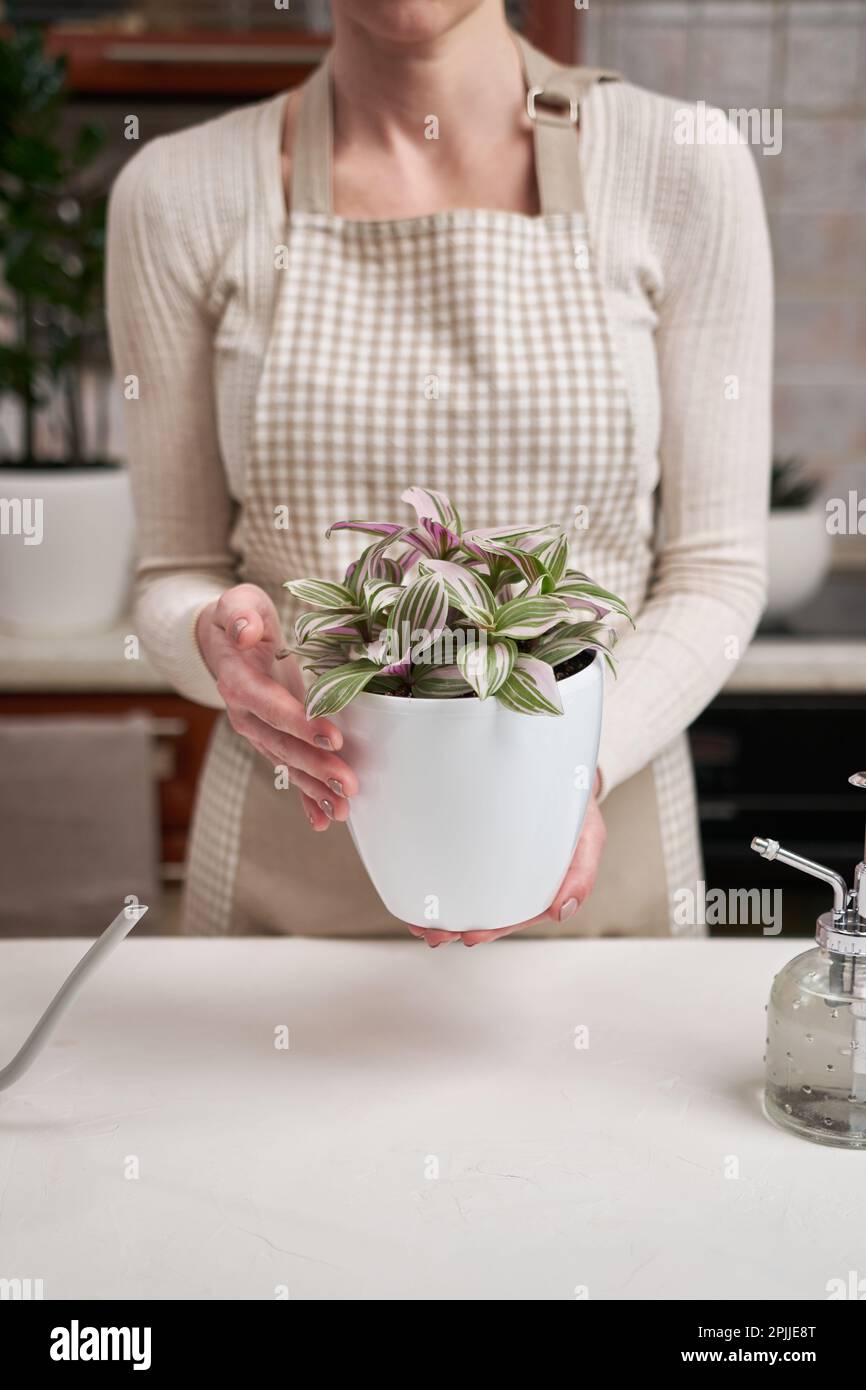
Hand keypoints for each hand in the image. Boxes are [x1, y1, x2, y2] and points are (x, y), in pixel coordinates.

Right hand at [196, 583, 358, 830]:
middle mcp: (245, 715)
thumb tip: (243, 631)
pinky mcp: (272, 740)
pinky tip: (322, 818)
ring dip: (315, 788)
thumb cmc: (239, 618)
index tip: (332, 737)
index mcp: (239, 682)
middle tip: (348, 783)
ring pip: (288, 764)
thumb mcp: (237, 602)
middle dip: (316, 767)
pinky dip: (305, 798)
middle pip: (282, 745)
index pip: (271, 707)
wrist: (222, 642)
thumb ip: (238, 612)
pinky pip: (288, 772)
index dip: (300, 724)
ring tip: (342, 808)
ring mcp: (258, 732)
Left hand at [408, 774, 605, 946]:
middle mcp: (517, 875)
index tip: (470, 936)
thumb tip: (561, 912)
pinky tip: (419, 886)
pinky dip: (440, 876)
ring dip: (444, 909)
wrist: (562, 767)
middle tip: (432, 935)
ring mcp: (498, 859)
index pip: (517, 913)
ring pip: (469, 891)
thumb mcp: (590, 836)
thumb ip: (581, 874)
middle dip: (458, 925)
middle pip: (487, 908)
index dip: (494, 927)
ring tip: (419, 922)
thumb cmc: (577, 807)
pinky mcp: (479, 838)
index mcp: (543, 883)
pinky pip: (459, 862)